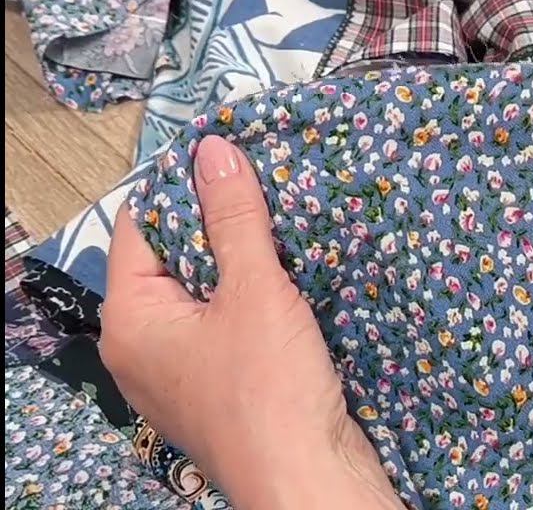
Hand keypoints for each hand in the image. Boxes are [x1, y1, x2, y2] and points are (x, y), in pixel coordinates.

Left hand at [101, 136, 402, 509]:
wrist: (309, 477)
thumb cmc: (269, 390)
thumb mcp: (255, 290)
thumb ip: (236, 217)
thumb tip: (214, 149)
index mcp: (130, 322)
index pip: (143, 229)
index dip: (184, 188)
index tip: (229, 158)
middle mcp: (143, 350)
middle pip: (174, 261)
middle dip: (221, 225)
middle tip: (266, 188)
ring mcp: (181, 375)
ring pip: (206, 295)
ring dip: (244, 265)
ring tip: (285, 230)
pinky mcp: (220, 390)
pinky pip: (227, 327)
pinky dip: (255, 302)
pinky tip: (292, 283)